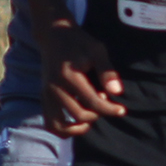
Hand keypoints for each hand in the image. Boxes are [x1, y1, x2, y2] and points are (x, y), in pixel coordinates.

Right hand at [36, 18, 125, 134]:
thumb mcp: (97, 50)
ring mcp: (46, 94)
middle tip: (104, 100)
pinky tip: (78, 123)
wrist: (54, 36)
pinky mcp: (43, 98)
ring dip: (79, 127)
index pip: (93, 102)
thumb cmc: (80, 43)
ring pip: (61, 126)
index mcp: (69, 75)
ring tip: (91, 117)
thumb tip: (118, 92)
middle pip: (80, 115)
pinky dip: (64, 129)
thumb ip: (107, 71)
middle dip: (97, 113)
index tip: (122, 110)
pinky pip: (51, 124)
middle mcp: (54, 88)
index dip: (110, 109)